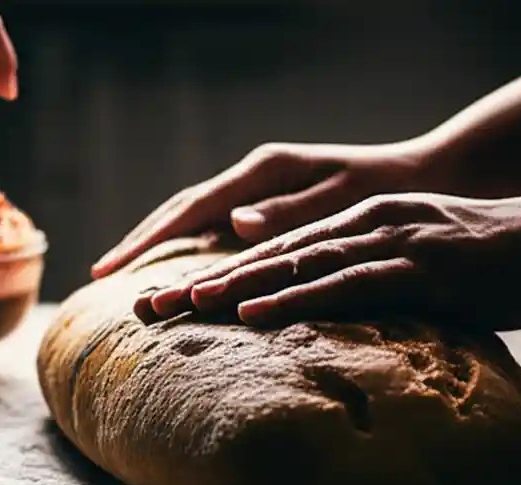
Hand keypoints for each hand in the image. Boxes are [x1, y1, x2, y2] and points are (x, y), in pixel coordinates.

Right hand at [92, 139, 441, 278]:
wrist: (421, 176)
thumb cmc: (386, 192)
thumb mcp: (343, 199)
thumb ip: (290, 212)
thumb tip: (235, 225)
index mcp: (263, 172)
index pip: (191, 209)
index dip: (148, 240)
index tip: (111, 269)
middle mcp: (253, 178)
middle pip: (181, 210)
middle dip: (140, 243)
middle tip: (100, 275)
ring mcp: (258, 190)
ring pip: (194, 217)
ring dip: (159, 244)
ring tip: (125, 274)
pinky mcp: (267, 205)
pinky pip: (215, 227)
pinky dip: (187, 247)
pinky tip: (176, 270)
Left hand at [135, 186, 520, 332]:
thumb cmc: (502, 264)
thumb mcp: (428, 275)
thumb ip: (380, 290)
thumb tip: (342, 328)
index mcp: (360, 227)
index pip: (275, 251)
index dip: (217, 273)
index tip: (170, 299)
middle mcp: (364, 225)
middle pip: (267, 254)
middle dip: (202, 279)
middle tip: (146, 304)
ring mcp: (390, 241)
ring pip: (293, 264)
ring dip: (231, 286)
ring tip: (180, 306)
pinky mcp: (419, 265)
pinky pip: (343, 284)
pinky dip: (293, 297)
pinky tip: (252, 312)